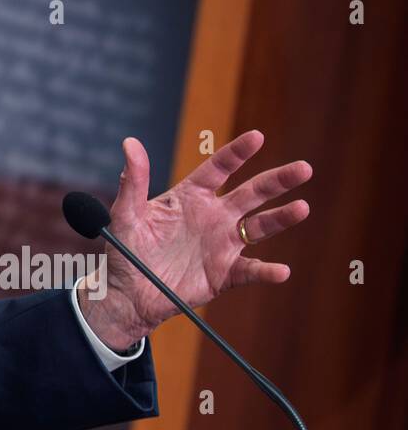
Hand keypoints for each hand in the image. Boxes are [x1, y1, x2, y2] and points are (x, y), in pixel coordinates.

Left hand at [79, 130, 311, 350]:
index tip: (257, 136)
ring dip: (281, 217)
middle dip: (277, 181)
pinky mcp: (225, 273)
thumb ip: (133, 180)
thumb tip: (130, 142)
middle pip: (251, 193)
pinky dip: (266, 271)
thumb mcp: (126, 213)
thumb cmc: (126, 250)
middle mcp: (213, 216)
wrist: (129, 293)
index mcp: (191, 197)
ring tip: (302, 208)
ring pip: (260, 227)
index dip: (238, 153)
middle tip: (303, 168)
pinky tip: (281, 271)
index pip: (219, 169)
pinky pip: (251, 270)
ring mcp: (222, 244)